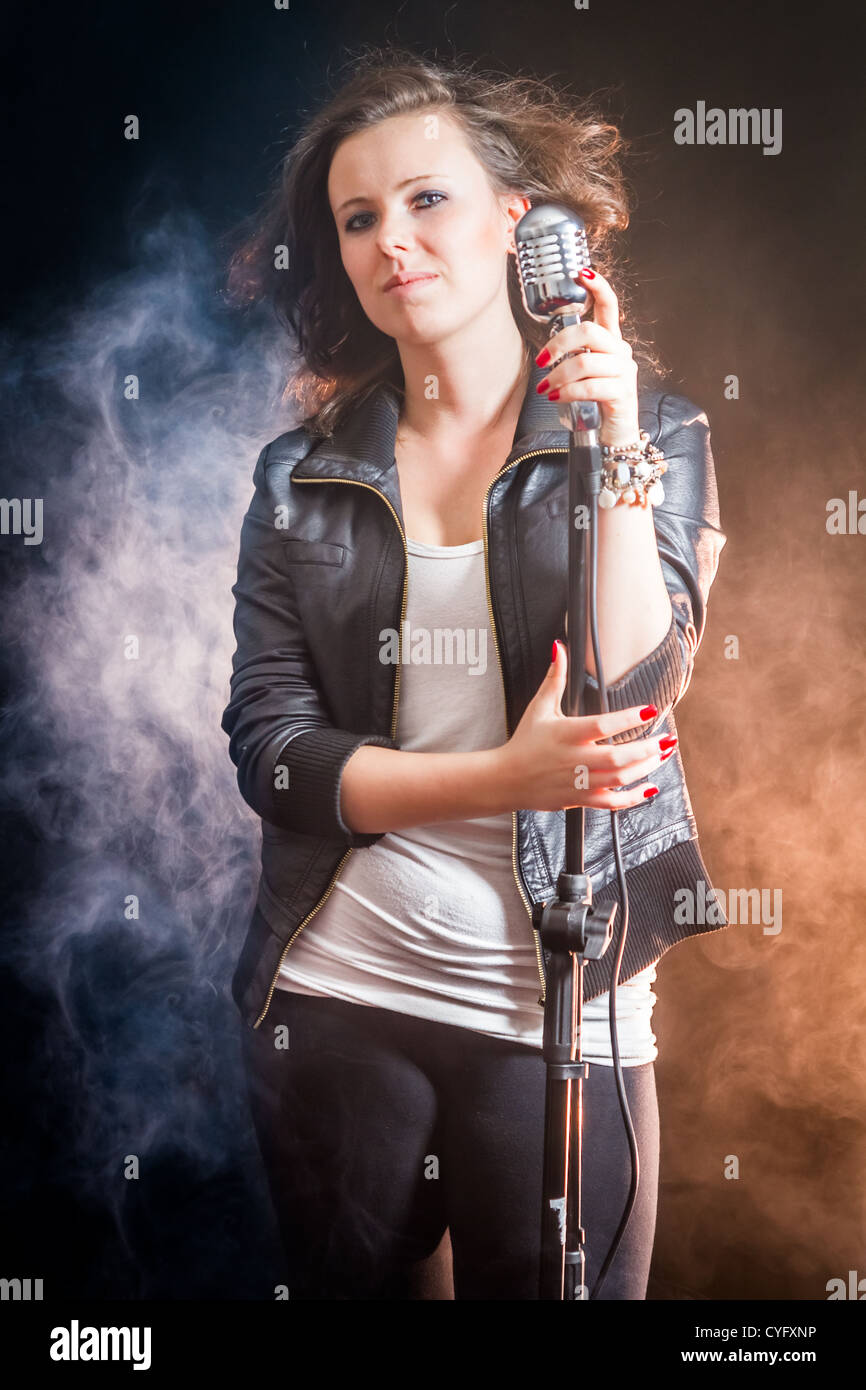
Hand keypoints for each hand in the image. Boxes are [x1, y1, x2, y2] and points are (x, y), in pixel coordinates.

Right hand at [496, 640, 671, 811]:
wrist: (506, 779)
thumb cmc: (525, 741)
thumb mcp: (539, 707)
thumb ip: (556, 678)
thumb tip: (560, 648)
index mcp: (566, 734)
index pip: (601, 725)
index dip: (627, 718)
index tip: (650, 710)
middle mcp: (573, 759)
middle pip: (616, 757)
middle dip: (647, 749)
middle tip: (667, 739)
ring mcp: (577, 781)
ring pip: (617, 779)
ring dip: (645, 768)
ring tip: (662, 755)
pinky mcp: (578, 799)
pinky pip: (610, 803)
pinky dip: (632, 798)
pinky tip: (649, 788)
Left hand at [534, 267, 639, 446]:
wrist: (614, 435)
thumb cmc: (595, 401)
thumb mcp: (584, 372)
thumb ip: (573, 355)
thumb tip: (545, 349)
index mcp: (611, 342)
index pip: (609, 306)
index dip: (597, 286)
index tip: (581, 271)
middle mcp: (621, 352)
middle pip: (589, 332)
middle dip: (559, 345)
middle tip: (542, 362)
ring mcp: (624, 373)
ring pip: (586, 363)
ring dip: (558, 376)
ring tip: (546, 388)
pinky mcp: (622, 394)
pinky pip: (590, 387)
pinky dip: (567, 392)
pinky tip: (556, 397)